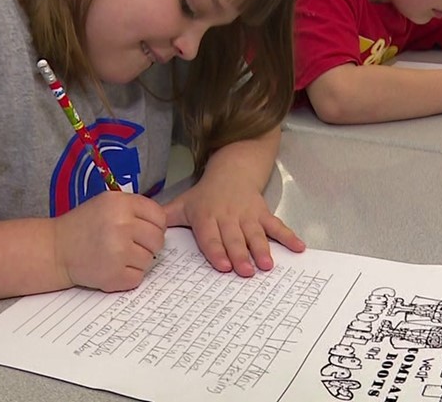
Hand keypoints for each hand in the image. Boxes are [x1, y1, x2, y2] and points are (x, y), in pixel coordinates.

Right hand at [52, 192, 166, 292]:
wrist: (56, 249)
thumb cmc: (83, 226)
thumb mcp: (107, 203)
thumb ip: (135, 208)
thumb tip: (162, 224)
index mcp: (121, 204)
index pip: (160, 217)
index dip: (155, 226)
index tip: (145, 230)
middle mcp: (122, 225)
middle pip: (158, 240)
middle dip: (149, 245)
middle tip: (131, 245)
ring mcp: (118, 251)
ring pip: (149, 260)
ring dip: (137, 261)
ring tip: (116, 255)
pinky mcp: (114, 275)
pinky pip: (138, 278)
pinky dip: (128, 276)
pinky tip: (112, 267)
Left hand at [164, 176, 304, 276]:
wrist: (232, 170)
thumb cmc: (205, 194)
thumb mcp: (183, 203)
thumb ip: (165, 218)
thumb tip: (142, 230)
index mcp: (206, 216)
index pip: (211, 236)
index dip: (216, 250)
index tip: (223, 265)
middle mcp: (228, 216)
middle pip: (234, 238)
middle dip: (240, 254)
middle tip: (246, 272)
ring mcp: (248, 215)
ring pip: (255, 233)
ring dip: (262, 249)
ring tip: (268, 265)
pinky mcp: (263, 213)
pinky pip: (277, 225)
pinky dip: (288, 236)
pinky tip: (299, 248)